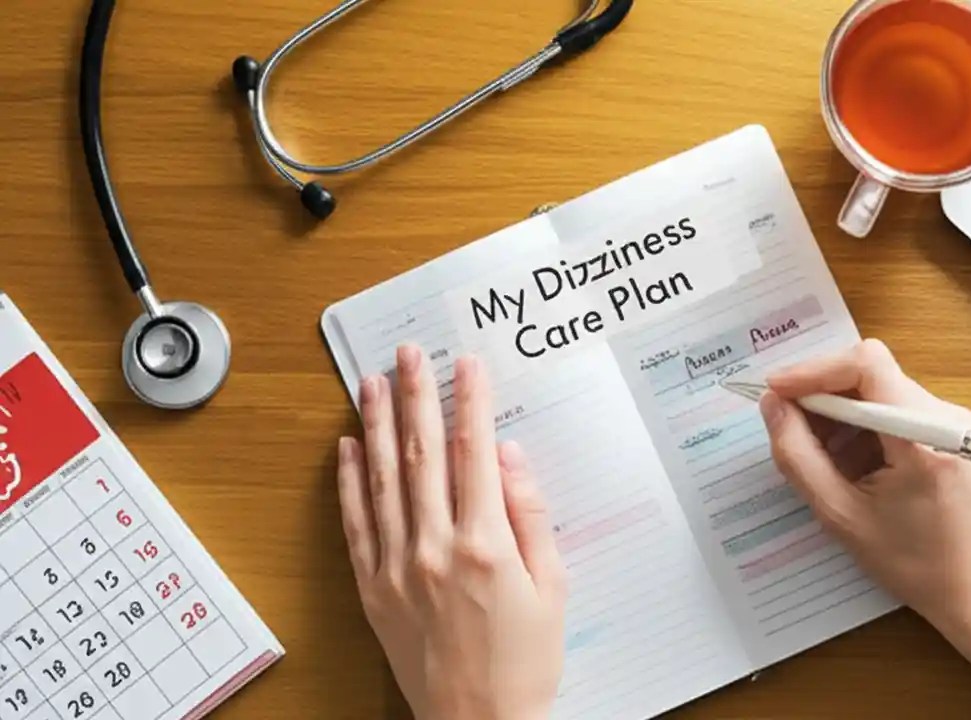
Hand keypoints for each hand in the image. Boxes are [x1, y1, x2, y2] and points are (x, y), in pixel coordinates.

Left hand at [336, 346, 566, 719]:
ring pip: (384, 479)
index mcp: (486, 544)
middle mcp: (435, 548)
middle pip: (423, 454)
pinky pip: (356, 524)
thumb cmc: (525, 663)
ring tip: (372, 382)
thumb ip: (530, 517)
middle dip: (417, 395)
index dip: (470, 401)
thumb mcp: (552, 588)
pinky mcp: (373, 589)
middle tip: (409, 353)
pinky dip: (349, 482)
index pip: (474, 452)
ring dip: (378, 424)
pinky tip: (348, 446)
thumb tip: (508, 457)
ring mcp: (398, 567)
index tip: (466, 363)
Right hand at [759, 339, 970, 629]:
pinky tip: (850, 466)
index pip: (866, 364)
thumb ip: (798, 456)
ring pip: (880, 390)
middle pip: (870, 374)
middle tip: (788, 428)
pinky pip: (895, 409)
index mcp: (924, 435)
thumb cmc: (912, 564)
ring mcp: (954, 420)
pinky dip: (863, 428)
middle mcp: (946, 414)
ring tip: (820, 458)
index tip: (775, 392)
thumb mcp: (841, 516)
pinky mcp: (953, 431)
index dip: (814, 370)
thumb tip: (771, 405)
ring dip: (841, 415)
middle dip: (822, 396)